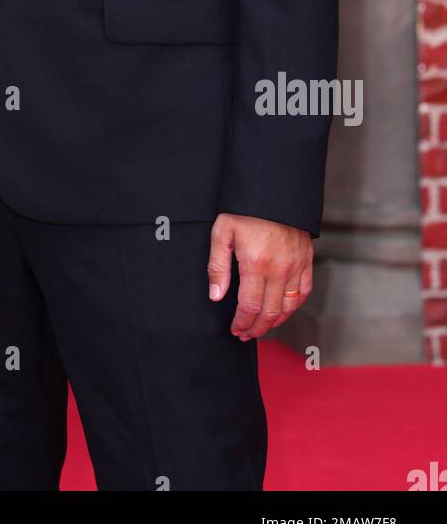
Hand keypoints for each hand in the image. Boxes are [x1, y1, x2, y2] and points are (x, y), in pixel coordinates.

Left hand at [207, 213, 312, 340]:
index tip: (235, 330)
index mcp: (256, 264)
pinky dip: (294, 306)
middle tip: (246, 334)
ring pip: (289, 306)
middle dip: (257, 328)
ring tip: (262, 327)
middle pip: (270, 312)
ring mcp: (295, 265)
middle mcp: (279, 269)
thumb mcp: (222, 232)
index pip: (250, 307)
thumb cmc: (245, 209)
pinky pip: (303, 292)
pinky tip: (283, 310)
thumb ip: (218, 266)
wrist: (273, 189)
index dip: (242, 323)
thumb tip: (216, 295)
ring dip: (275, 322)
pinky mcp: (306, 260)